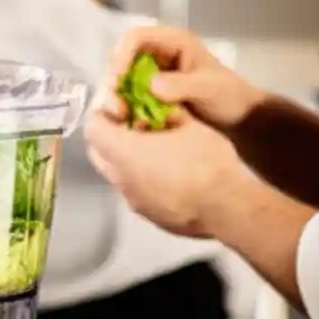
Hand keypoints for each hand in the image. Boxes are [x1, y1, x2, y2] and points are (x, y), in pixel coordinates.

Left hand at [85, 108, 250, 238]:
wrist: (226, 209)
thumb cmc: (207, 162)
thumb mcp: (191, 125)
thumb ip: (169, 111)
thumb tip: (161, 104)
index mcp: (124, 152)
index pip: (93, 128)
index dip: (102, 114)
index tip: (120, 107)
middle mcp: (120, 178)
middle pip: (98, 152)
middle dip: (110, 136)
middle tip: (133, 124)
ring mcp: (131, 199)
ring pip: (115, 173)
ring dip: (125, 158)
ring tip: (153, 148)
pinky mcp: (145, 214)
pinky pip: (133, 190)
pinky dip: (140, 177)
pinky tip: (166, 173)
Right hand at [100, 26, 264, 133]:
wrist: (238, 118)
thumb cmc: (229, 96)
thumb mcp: (209, 88)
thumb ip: (182, 85)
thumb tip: (150, 85)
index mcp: (172, 42)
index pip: (135, 38)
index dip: (121, 55)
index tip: (118, 80)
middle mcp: (156, 55)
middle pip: (119, 60)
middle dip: (113, 82)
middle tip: (116, 108)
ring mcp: (150, 75)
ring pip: (120, 81)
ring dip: (116, 99)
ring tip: (124, 119)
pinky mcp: (148, 95)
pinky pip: (127, 99)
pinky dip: (126, 111)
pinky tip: (132, 123)